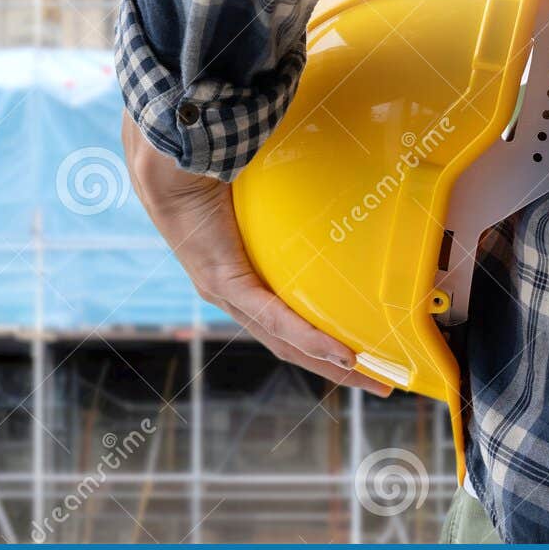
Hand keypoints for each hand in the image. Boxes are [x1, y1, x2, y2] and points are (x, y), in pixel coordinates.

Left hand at [121, 111, 390, 395]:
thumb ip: (291, 206)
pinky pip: (274, 317)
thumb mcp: (261, 202)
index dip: (323, 347)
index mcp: (239, 281)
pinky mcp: (225, 282)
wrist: (168, 164)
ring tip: (369, 378)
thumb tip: (332, 181)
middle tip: (380, 385)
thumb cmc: (210, 173)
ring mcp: (226, 294)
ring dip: (330, 365)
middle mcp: (232, 297)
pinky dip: (310, 337)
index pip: (287, 327)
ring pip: (285, 343)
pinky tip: (341, 352)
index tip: (364, 360)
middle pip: (290, 347)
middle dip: (337, 371)